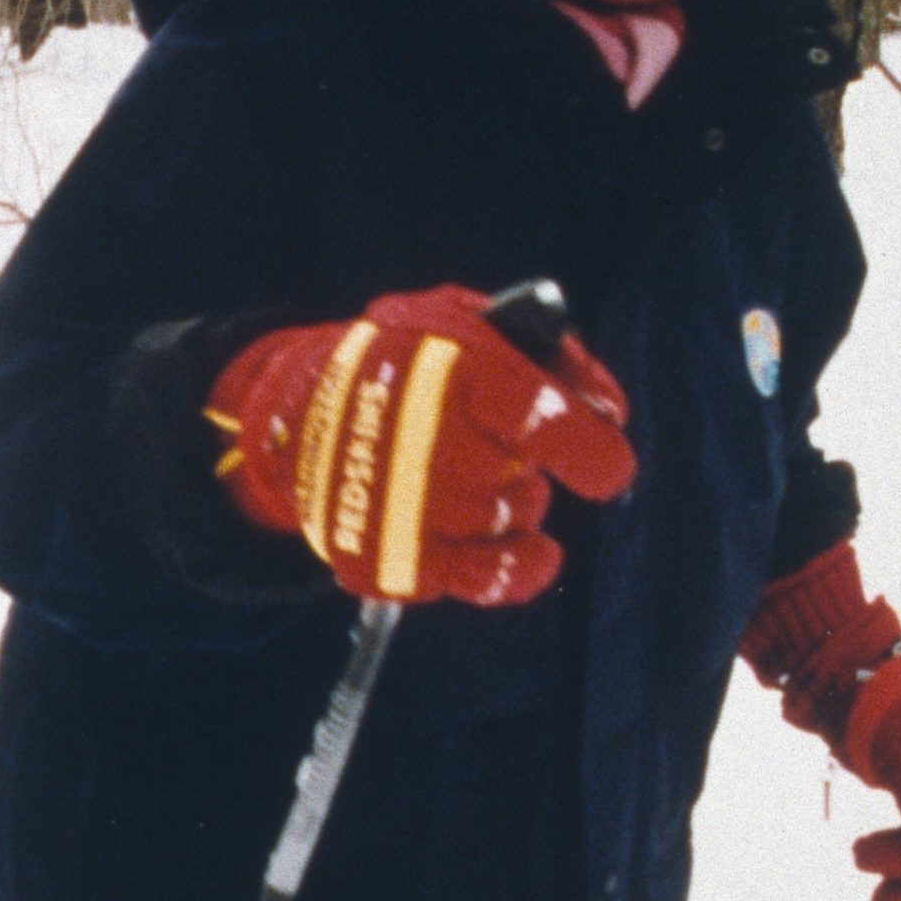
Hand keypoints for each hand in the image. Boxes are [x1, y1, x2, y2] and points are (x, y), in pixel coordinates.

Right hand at [206, 284, 635, 604]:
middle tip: (495, 447)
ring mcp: (404, 506)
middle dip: (526, 468)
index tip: (605, 462)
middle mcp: (425, 442)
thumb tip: (608, 407)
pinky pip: (482, 581)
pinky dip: (510, 569)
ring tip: (472, 479)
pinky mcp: (389, 556)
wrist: (291, 414)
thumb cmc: (396, 360)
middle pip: (525, 484)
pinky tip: (523, 549)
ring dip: (509, 506)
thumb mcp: (457, 320)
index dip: (590, 446)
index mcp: (446, 370)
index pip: (541, 419)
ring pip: (508, 524)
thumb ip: (540, 352)